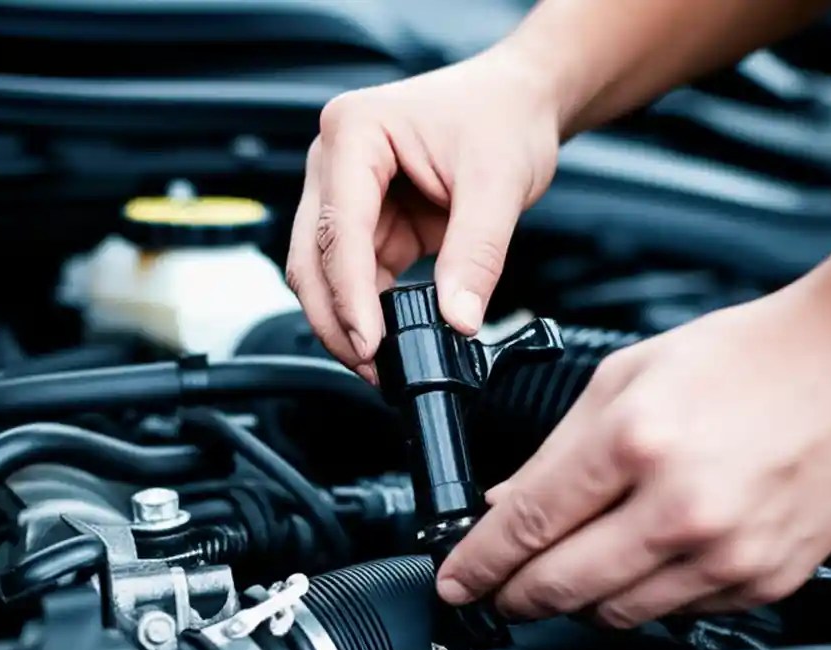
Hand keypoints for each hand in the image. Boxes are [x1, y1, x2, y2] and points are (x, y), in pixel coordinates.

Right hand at [286, 47, 562, 380]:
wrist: (518, 101)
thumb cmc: (503, 117)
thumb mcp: (498, 185)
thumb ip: (476, 255)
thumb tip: (458, 322)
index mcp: (355, 131)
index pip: (338, 228)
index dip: (350, 294)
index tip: (371, 344)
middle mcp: (334, 160)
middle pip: (311, 256)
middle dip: (335, 318)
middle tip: (372, 367)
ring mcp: (343, 191)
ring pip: (324, 273)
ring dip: (346, 320)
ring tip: (381, 364)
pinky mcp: (365, 220)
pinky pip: (354, 275)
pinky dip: (368, 311)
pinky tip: (391, 338)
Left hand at [435, 288, 830, 625]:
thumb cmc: (747, 357)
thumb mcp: (626, 376)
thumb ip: (556, 449)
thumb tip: (502, 505)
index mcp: (634, 441)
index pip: (526, 525)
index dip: (477, 563)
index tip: (456, 581)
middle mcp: (680, 506)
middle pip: (562, 585)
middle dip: (514, 596)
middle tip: (496, 591)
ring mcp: (727, 552)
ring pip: (617, 613)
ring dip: (578, 601)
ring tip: (570, 570)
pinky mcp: (764, 578)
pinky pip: (679, 612)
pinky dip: (646, 595)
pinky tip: (644, 560)